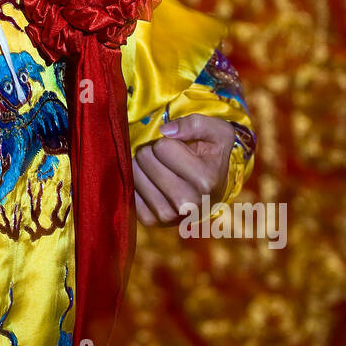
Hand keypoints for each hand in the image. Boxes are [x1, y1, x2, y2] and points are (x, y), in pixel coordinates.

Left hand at [132, 113, 235, 227]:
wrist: (209, 193)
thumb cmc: (210, 157)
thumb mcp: (216, 132)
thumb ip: (195, 123)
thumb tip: (165, 131)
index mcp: (206, 180)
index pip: (162, 146)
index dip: (168, 142)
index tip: (179, 150)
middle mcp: (188, 203)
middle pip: (145, 159)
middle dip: (152, 152)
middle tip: (166, 160)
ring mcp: (169, 216)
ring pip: (134, 175)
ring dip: (141, 167)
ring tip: (159, 170)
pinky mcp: (151, 221)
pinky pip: (129, 192)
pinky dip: (135, 183)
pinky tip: (150, 183)